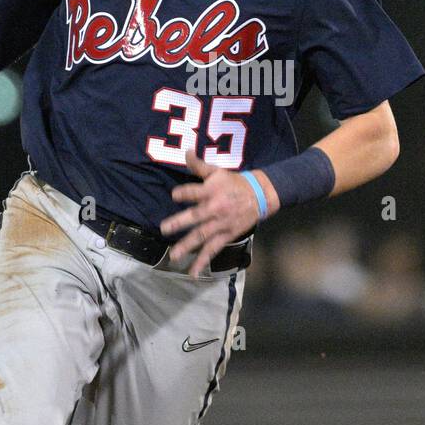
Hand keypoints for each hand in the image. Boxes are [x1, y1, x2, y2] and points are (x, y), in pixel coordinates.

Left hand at [159, 149, 276, 277]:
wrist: (260, 196)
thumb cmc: (234, 183)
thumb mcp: (217, 171)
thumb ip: (199, 165)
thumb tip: (185, 152)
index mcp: (212, 191)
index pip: (197, 192)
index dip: (186, 193)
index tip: (175, 195)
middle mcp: (215, 208)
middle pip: (196, 217)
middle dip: (180, 222)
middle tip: (164, 229)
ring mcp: (221, 224)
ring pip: (202, 236)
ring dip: (188, 246)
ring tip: (174, 256)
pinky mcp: (226, 235)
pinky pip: (213, 250)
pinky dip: (203, 261)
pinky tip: (193, 272)